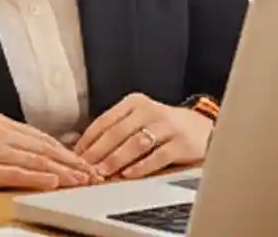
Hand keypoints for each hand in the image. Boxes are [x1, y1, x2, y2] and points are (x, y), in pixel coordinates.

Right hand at [0, 112, 100, 191]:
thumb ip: (2, 142)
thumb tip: (29, 154)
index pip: (40, 136)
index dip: (65, 150)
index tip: (82, 161)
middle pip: (44, 146)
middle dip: (71, 160)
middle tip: (92, 171)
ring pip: (36, 159)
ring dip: (63, 171)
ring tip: (82, 179)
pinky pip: (17, 172)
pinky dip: (39, 177)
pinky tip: (54, 182)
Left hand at [74, 93, 213, 179]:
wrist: (201, 129)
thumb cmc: (163, 127)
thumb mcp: (140, 119)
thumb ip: (116, 130)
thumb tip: (85, 149)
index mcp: (135, 103)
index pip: (105, 120)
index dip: (89, 139)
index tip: (76, 155)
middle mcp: (150, 111)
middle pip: (118, 132)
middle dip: (98, 152)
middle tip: (85, 167)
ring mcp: (167, 126)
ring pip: (135, 144)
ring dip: (116, 160)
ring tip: (102, 172)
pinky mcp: (180, 144)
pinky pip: (157, 157)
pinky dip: (140, 167)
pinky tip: (129, 175)